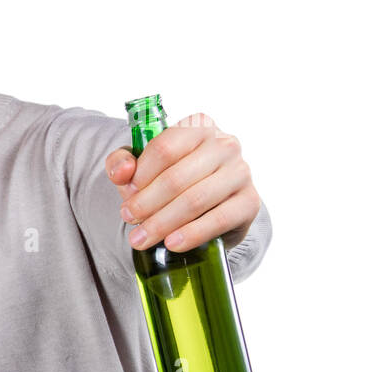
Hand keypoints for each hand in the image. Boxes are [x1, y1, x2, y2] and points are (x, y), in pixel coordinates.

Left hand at [105, 114, 258, 251]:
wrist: (209, 206)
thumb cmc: (171, 178)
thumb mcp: (141, 166)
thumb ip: (122, 163)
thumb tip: (121, 173)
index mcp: (197, 127)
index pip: (164, 148)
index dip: (140, 175)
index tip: (126, 195)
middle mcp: (224, 144)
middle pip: (176, 177)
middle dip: (146, 203)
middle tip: (128, 219)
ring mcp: (240, 172)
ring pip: (194, 199)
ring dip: (163, 222)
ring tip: (141, 237)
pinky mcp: (249, 202)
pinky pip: (218, 220)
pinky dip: (192, 234)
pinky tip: (172, 244)